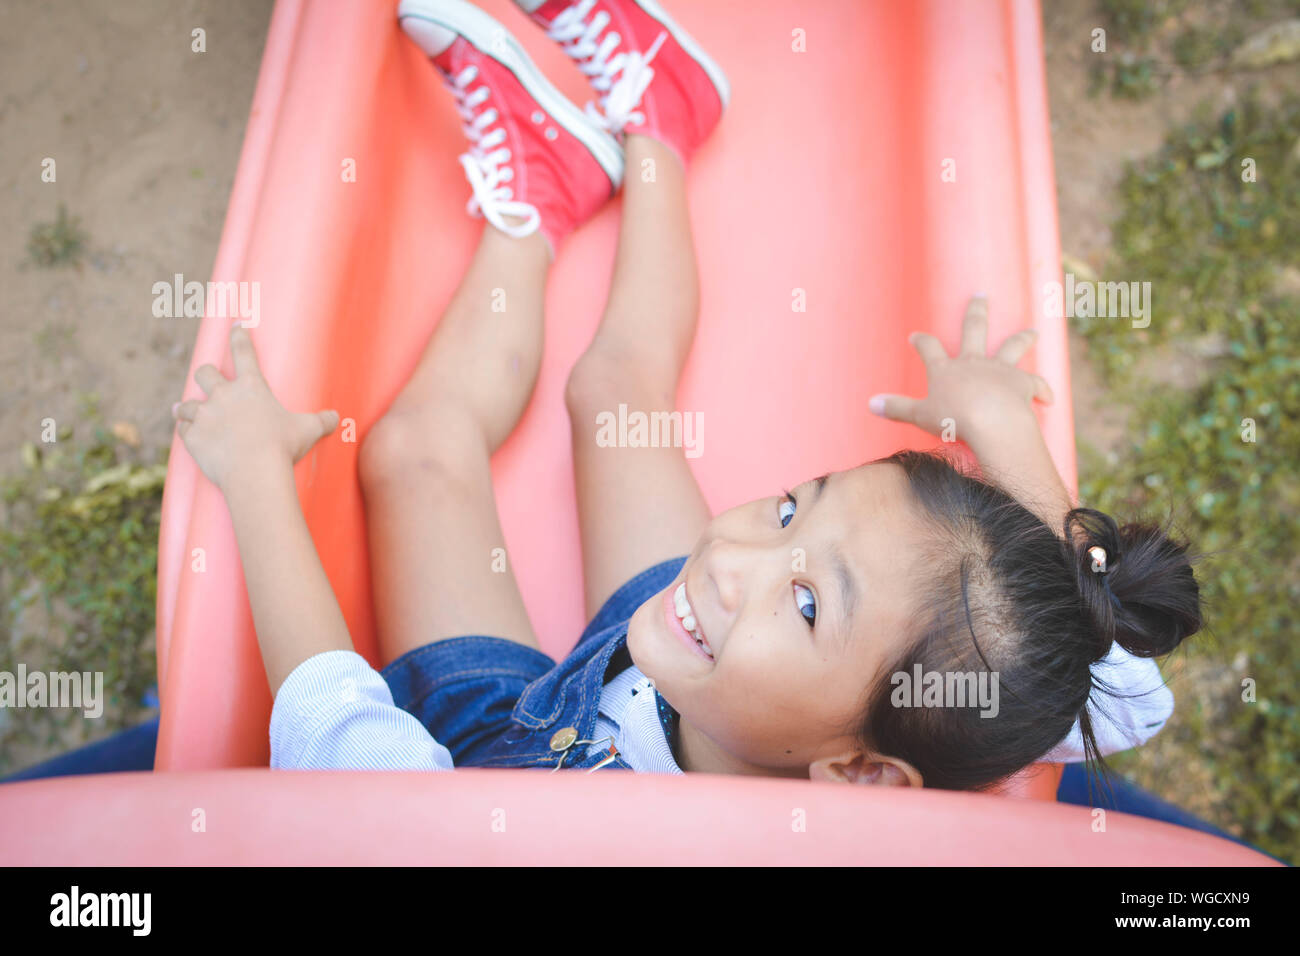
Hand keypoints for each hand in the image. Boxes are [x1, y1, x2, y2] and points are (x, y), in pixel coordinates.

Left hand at [173, 324, 339, 492]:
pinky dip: (185, 431)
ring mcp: (204, 416)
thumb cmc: (282, 447)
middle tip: (207, 377)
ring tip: (183, 408)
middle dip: (205, 374)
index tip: (235, 325)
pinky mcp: (193, 437)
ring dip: (186, 406)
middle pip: (204, 373)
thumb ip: (321, 421)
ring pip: (187, 404)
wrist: (253, 472)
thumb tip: (336, 418)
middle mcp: (223, 396)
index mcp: (251, 387)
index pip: (243, 352)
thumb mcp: (308, 430)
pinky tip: (185, 433)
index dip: (239, 336)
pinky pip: (183, 430)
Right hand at [868, 295, 1054, 443]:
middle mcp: (974, 362)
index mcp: (946, 369)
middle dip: (975, 311)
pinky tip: (1047, 396)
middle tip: (980, 295)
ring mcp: (1000, 370)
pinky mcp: (1023, 383)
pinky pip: (1035, 383)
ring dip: (1022, 338)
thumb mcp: (919, 415)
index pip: (929, 348)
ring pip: (1012, 347)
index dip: (921, 342)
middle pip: (974, 329)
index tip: (916, 336)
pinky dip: (1042, 388)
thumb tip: (870, 404)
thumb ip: (896, 408)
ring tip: (1032, 332)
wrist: (991, 421)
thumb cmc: (953, 418)